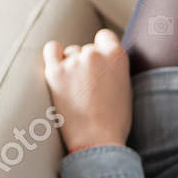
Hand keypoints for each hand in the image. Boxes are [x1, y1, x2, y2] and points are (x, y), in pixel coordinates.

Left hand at [43, 29, 132, 153]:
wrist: (97, 141)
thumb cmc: (114, 120)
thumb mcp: (126, 88)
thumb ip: (115, 69)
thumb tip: (104, 60)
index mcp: (117, 56)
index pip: (106, 36)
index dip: (103, 48)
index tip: (101, 62)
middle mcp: (95, 54)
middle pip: (87, 48)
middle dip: (88, 62)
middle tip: (90, 85)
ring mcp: (74, 61)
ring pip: (71, 52)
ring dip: (72, 64)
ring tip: (76, 88)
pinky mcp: (55, 72)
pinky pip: (51, 50)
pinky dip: (54, 56)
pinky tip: (58, 69)